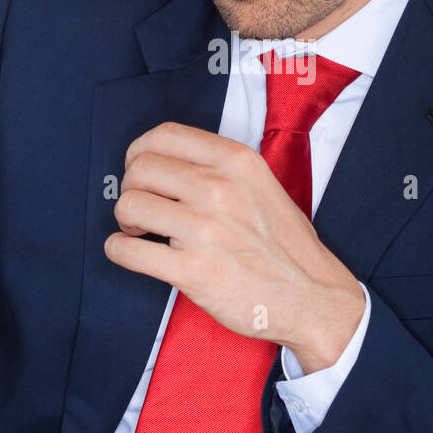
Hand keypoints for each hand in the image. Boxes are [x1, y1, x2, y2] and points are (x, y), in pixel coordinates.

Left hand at [104, 121, 365, 372]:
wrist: (313, 296)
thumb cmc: (285, 244)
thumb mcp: (261, 185)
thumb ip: (219, 167)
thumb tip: (163, 163)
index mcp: (236, 162)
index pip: (163, 135)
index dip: (139, 152)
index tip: (139, 170)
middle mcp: (220, 189)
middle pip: (139, 169)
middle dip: (130, 189)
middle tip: (142, 209)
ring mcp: (206, 230)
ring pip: (129, 206)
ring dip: (126, 220)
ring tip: (142, 232)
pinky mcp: (193, 271)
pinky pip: (128, 251)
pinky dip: (120, 251)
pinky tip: (132, 253)